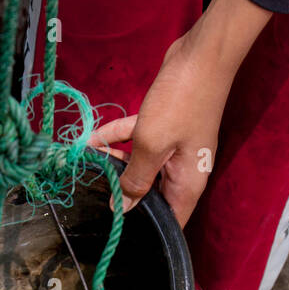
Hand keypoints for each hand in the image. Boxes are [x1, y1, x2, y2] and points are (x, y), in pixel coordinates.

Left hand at [87, 0, 271, 227]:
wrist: (201, 55)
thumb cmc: (181, 104)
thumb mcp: (151, 146)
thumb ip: (135, 179)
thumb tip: (121, 208)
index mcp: (188, 184)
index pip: (170, 221)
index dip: (148, 230)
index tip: (120, 234)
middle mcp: (183, 171)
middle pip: (151, 195)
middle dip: (124, 196)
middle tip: (94, 197)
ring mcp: (175, 148)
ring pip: (141, 165)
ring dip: (115, 163)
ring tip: (87, 166)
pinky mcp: (165, 127)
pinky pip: (138, 140)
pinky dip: (118, 139)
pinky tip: (92, 140)